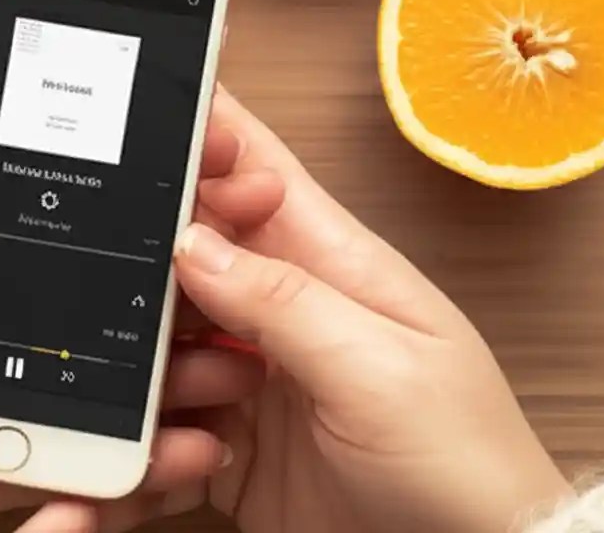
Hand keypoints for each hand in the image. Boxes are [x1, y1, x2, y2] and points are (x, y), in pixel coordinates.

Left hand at [0, 113, 263, 532]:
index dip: (45, 170)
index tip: (127, 156)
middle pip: (33, 281)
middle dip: (117, 271)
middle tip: (198, 260)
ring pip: (54, 368)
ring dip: (130, 367)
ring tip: (204, 364)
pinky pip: (36, 457)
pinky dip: (99, 460)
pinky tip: (154, 451)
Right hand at [170, 89, 570, 532]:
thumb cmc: (463, 465)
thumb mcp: (381, 370)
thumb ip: (283, 299)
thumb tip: (191, 240)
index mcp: (335, 266)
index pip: (256, 173)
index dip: (202, 142)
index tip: (144, 139)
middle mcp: (287, 312)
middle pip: (187, 257)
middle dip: (151, 278)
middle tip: (140, 310)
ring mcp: (255, 376)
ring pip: (162, 341)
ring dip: (155, 372)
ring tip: (197, 413)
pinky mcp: (230, 440)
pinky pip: (160, 421)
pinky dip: (151, 439)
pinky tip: (183, 460)